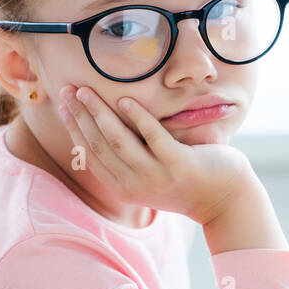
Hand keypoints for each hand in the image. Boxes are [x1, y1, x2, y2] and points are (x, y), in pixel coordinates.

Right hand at [57, 85, 251, 225]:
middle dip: (80, 115)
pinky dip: (137, 117)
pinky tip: (124, 100)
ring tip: (87, 90)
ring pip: (118, 140)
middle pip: (98, 145)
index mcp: (123, 188)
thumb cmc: (187, 180)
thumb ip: (128, 160)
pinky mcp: (178, 165)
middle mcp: (135, 186)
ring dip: (99, 113)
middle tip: (68, 89)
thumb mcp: (149, 176)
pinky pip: (152, 136)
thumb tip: (101, 128)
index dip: (74, 128)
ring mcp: (156, 176)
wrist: (226, 199)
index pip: (89, 155)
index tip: (62, 105)